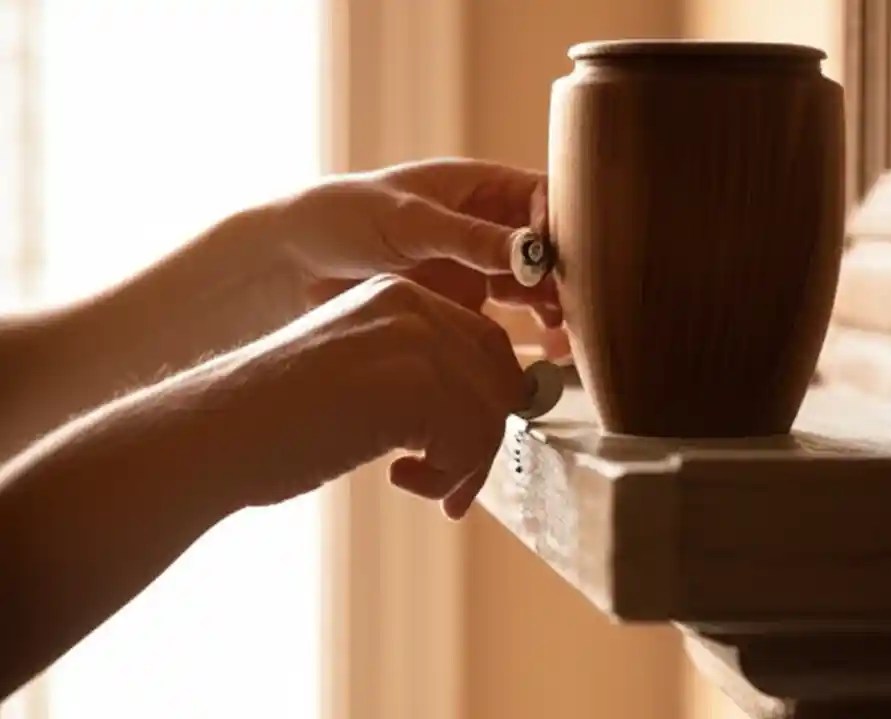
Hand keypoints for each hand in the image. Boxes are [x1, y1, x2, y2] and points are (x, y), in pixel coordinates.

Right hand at [220, 273, 523, 518]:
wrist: (214, 433)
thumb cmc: (274, 420)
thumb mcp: (357, 375)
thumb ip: (415, 377)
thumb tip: (490, 414)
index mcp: (397, 296)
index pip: (485, 344)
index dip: (487, 402)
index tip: (464, 450)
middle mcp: (411, 306)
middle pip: (497, 376)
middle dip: (484, 438)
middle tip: (453, 485)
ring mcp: (413, 341)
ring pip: (489, 413)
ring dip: (465, 466)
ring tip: (425, 488)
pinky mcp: (412, 385)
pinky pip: (471, 440)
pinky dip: (449, 477)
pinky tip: (401, 480)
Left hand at [270, 158, 565, 356]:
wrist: (293, 263)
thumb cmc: (344, 217)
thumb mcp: (410, 221)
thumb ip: (470, 238)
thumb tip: (530, 252)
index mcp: (478, 186)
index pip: (542, 195)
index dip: (564, 221)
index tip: (567, 255)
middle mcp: (484, 225)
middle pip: (546, 244)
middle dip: (567, 270)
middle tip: (581, 300)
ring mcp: (476, 266)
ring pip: (533, 282)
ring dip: (554, 302)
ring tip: (566, 327)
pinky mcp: (462, 303)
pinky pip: (508, 315)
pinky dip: (529, 328)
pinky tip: (544, 344)